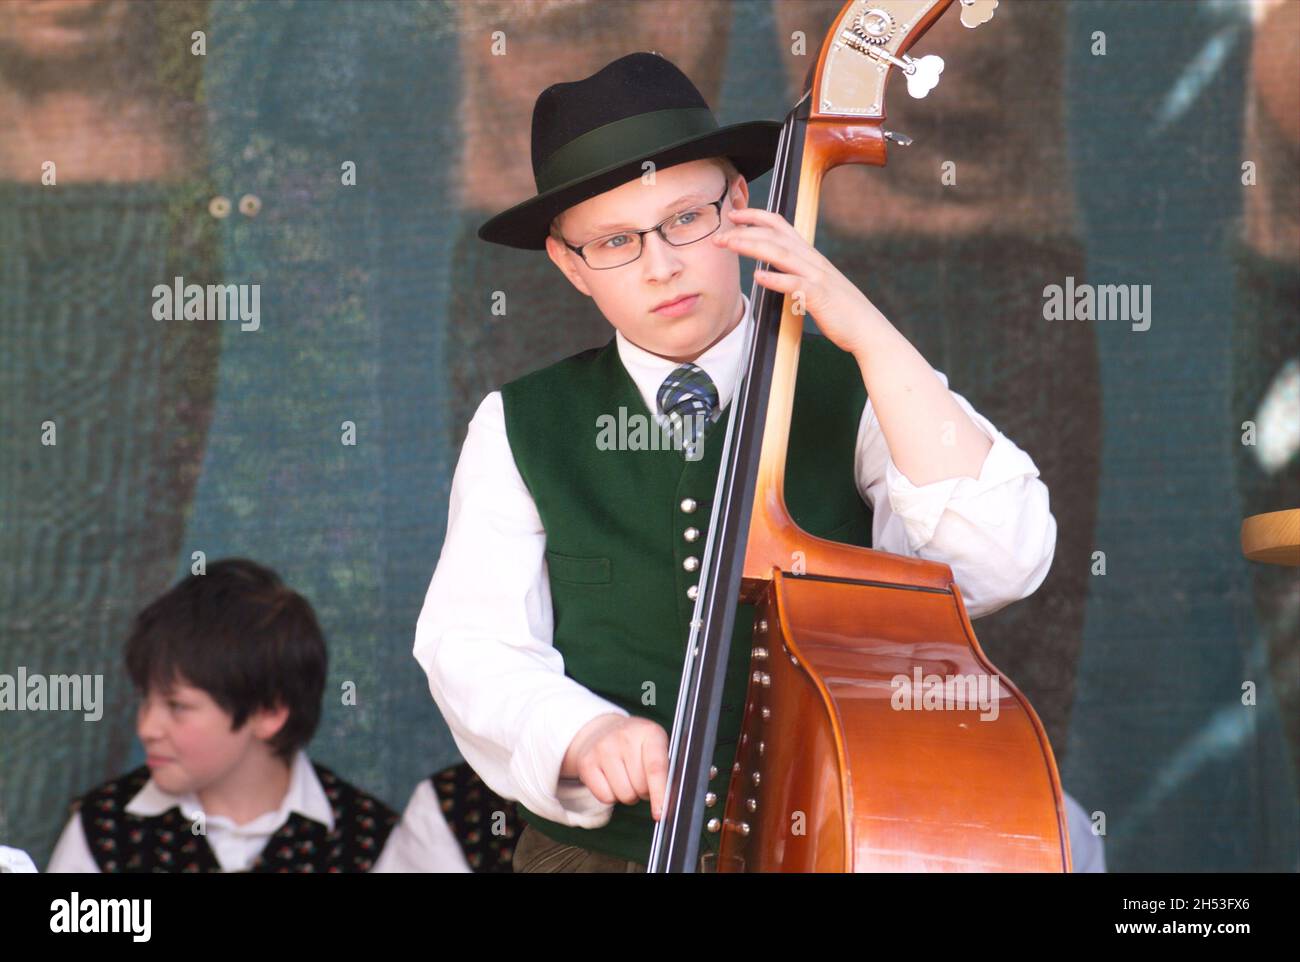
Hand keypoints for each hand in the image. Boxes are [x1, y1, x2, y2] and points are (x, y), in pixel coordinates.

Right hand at [561, 713, 668, 819]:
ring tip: (626, 778)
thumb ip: (665, 771)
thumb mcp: (655, 746)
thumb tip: (666, 803)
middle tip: (640, 778)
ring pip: (623, 795)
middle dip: (644, 792)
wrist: (600, 730)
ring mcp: (603, 748)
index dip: (660, 793)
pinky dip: (611, 796)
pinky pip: (605, 798)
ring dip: (628, 795)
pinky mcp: (586, 763)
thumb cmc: (636, 746)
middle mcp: (625, 737)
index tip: (660, 813)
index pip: (656, 768)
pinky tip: (611, 779)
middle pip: (640, 787)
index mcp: (649, 732)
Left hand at [712, 206, 885, 357]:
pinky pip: (795, 285)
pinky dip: (776, 279)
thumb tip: (773, 268)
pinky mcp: (819, 297)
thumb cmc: (839, 308)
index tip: (734, 214)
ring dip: (752, 247)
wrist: (866, 328)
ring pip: (780, 254)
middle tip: (719, 235)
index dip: (756, 216)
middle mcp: (812, 260)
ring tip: (730, 245)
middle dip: (744, 232)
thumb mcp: (815, 282)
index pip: (780, 225)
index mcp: (809, 255)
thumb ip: (796, 271)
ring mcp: (816, 277)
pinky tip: (758, 278)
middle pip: (775, 236)